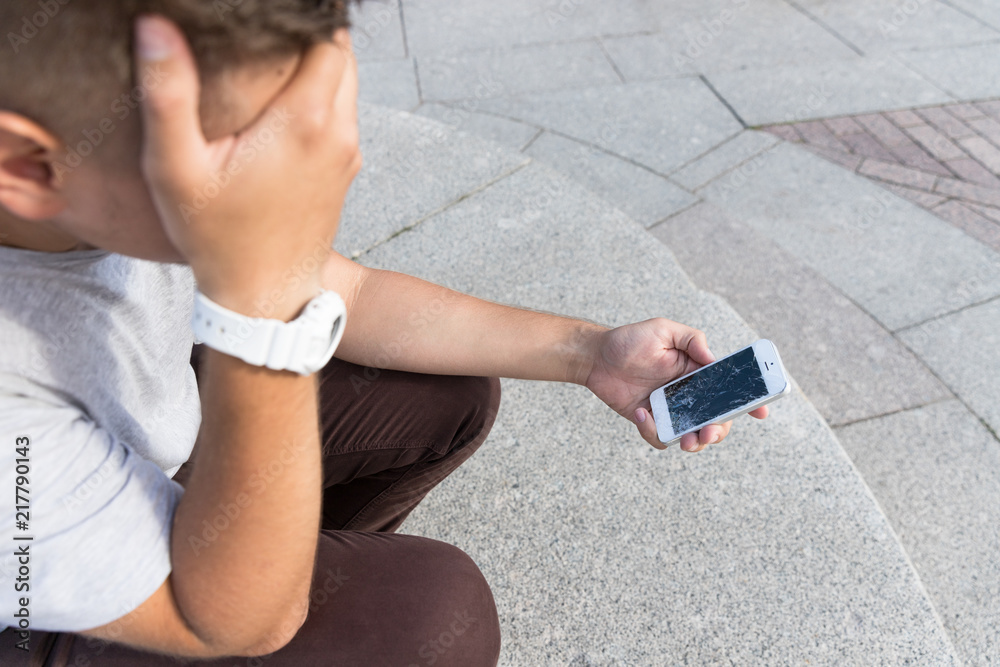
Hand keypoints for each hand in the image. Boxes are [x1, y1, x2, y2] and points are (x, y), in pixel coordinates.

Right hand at [134, 16, 361, 318]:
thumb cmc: (219, 239)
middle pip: (341, 54)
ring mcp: (347, 153)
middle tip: (260, 38)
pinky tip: (278, 107)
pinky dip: (320, 97)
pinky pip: (342, 114)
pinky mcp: (345, 170)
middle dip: (306, 36)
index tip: (259, 21)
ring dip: (315, 66)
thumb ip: (168, 95)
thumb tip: (157, 28)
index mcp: (306, 121)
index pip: (326, 37)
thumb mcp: (177, 169)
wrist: (265, 299)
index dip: (298, 19)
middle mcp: (339, 132)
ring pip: (345, 83)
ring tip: (265, 66)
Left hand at [584, 318, 767, 451]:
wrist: (595, 357)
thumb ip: (692, 340)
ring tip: (686, 440)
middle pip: (716, 420)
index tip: (761, 411)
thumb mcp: (663, 330)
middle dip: (719, 430)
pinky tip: (641, 413)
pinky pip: (661, 438)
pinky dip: (653, 432)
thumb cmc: (630, 340)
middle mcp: (688, 394)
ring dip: (694, 442)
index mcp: (698, 373)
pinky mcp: (650, 422)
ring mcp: (670, 410)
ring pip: (693, 436)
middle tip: (709, 431)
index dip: (749, 401)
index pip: (729, 389)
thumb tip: (712, 359)